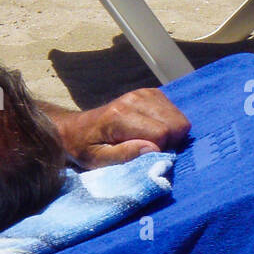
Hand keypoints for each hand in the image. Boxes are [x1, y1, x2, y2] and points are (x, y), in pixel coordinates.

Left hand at [63, 89, 189, 167]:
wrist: (76, 128)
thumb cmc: (84, 148)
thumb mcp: (97, 160)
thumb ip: (124, 155)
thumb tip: (153, 149)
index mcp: (120, 116)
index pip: (161, 133)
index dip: (160, 150)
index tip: (146, 157)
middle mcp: (134, 99)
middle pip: (176, 123)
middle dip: (170, 142)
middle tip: (150, 150)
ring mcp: (144, 93)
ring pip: (178, 117)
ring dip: (170, 133)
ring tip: (150, 140)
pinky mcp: (150, 93)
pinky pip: (174, 111)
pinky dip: (168, 124)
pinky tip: (152, 130)